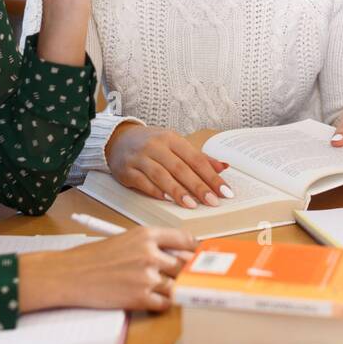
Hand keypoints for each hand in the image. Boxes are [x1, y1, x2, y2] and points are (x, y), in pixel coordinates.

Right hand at [19, 226, 195, 311]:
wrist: (70, 274)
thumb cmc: (94, 257)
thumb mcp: (126, 239)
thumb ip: (152, 245)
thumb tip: (178, 254)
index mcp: (147, 235)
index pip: (186, 239)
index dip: (194, 249)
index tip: (196, 256)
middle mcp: (150, 253)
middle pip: (185, 264)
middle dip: (184, 271)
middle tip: (181, 275)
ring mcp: (146, 277)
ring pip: (177, 285)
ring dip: (171, 289)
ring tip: (159, 288)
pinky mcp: (140, 298)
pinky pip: (165, 304)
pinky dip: (161, 304)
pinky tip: (151, 300)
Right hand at [105, 123, 230, 207]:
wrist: (118, 139)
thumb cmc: (152, 144)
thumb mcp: (175, 144)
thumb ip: (198, 157)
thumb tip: (223, 167)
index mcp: (171, 139)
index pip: (196, 159)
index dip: (211, 176)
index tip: (224, 191)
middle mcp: (156, 146)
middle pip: (180, 168)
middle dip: (198, 186)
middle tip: (213, 201)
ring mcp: (140, 158)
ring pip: (161, 175)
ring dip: (178, 191)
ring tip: (192, 205)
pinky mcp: (127, 170)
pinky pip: (142, 182)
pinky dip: (155, 192)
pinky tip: (166, 200)